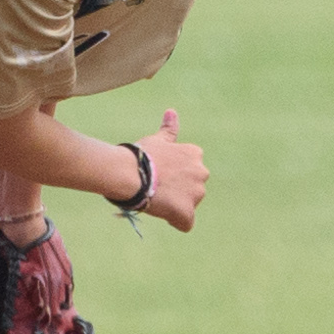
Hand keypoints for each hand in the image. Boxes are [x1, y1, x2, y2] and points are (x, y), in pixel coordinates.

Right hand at [137, 108, 207, 231]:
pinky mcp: (187, 212)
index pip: (189, 170)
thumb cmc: (141, 155)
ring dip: (175, 205)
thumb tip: (172, 111)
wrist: (131, 173)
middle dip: (178, 190)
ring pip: (188, 204)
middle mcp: (201, 173)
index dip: (173, 175)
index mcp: (195, 154)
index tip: (159, 175)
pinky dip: (175, 221)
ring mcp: (196, 193)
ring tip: (156, 199)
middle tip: (157, 187)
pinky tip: (162, 213)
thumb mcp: (157, 139)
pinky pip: (185, 223)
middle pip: (192, 188)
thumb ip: (169, 129)